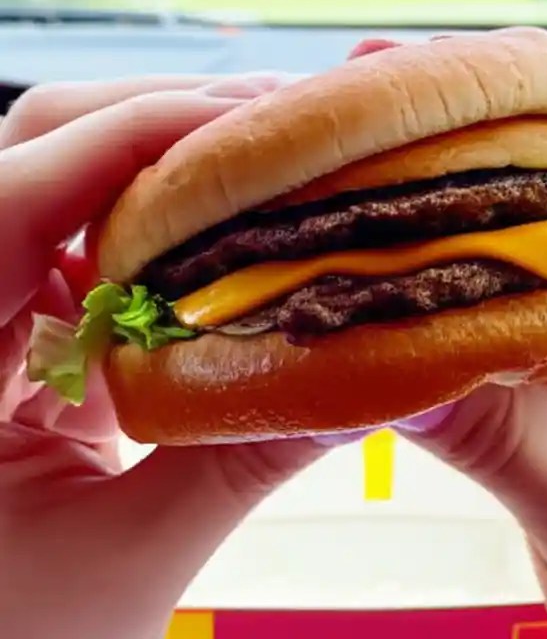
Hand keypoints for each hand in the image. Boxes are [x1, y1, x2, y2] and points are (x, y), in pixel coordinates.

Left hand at [0, 76, 326, 638]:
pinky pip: (75, 242)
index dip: (147, 134)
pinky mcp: (1, 334)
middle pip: (35, 148)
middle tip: (298, 129)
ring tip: (281, 172)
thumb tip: (374, 373)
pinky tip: (238, 241)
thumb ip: (245, 455)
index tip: (274, 121)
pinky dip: (162, 228)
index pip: (15, 190)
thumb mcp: (126, 559)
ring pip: (56, 182)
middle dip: (170, 123)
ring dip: (172, 170)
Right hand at [401, 76, 546, 638]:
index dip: (535, 84)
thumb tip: (365, 343)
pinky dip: (445, 298)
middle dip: (467, 142)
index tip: (416, 80)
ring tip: (337, 195)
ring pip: (535, 242)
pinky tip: (370, 296)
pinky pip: (514, 315)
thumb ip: (502, 426)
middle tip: (345, 127)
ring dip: (446, 218)